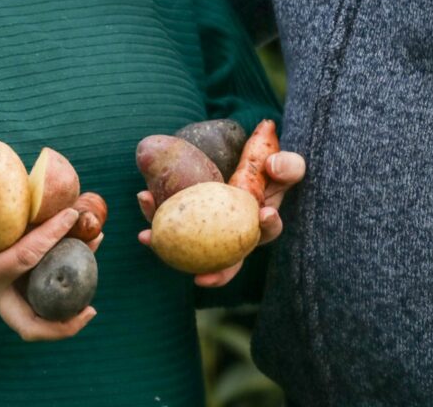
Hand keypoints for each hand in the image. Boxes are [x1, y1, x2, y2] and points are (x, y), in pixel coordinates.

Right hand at [0, 193, 100, 340]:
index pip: (26, 259)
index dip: (52, 237)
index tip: (72, 214)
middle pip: (33, 323)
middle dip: (64, 322)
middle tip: (92, 308)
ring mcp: (1, 293)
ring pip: (39, 309)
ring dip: (68, 297)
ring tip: (95, 249)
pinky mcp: (4, 286)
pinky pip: (36, 291)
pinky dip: (56, 276)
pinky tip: (74, 245)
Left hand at [136, 150, 306, 286]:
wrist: (242, 152)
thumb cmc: (268, 164)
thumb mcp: (285, 162)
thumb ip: (288, 166)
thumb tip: (273, 166)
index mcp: (260, 223)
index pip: (267, 230)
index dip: (267, 227)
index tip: (265, 213)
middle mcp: (235, 235)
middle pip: (228, 260)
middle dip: (215, 274)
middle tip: (201, 279)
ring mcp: (210, 229)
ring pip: (192, 245)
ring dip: (168, 245)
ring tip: (148, 237)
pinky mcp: (189, 218)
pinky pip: (173, 220)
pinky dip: (156, 212)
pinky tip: (144, 197)